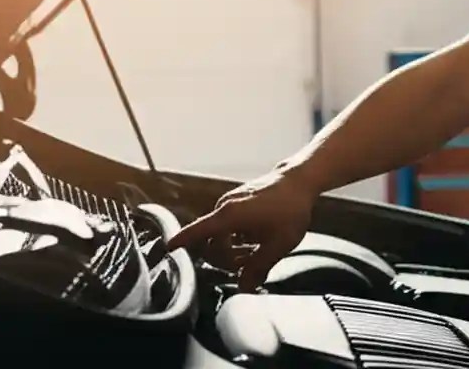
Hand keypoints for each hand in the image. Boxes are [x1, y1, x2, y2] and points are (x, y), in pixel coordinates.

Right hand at [165, 168, 317, 290]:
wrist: (301, 180)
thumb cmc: (290, 210)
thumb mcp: (278, 244)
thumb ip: (258, 268)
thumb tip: (243, 289)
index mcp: (228, 216)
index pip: (197, 231)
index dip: (181, 241)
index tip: (167, 250)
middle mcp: (224, 207)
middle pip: (212, 242)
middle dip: (225, 259)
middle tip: (247, 268)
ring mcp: (231, 202)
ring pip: (222, 234)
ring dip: (233, 250)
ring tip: (255, 256)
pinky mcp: (239, 200)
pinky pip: (230, 225)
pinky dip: (238, 238)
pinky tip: (256, 243)